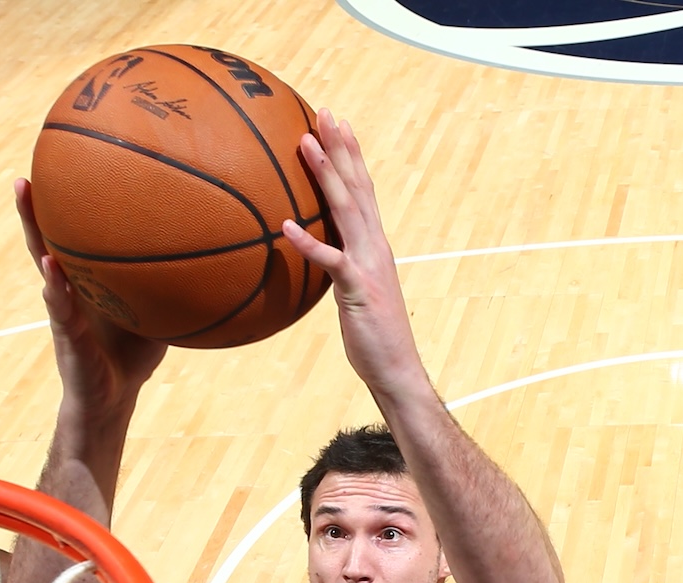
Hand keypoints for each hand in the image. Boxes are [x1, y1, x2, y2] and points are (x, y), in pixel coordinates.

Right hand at [13, 177, 166, 414]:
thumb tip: (215, 256)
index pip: (73, 236)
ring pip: (43, 261)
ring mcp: (64, 308)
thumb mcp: (158, 313)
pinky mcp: (68, 334)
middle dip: (35, 205)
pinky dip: (55, 287)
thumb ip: (172, 287)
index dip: (66, 205)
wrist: (114, 399)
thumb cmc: (133, 354)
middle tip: (27, 169)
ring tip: (24, 194)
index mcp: (87, 280)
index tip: (62, 166)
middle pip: (47, 238)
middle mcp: (70, 287)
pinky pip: (60, 307)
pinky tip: (51, 269)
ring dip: (31, 228)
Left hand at [279, 110, 421, 394]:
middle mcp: (376, 247)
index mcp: (375, 245)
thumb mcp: (354, 293)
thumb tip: (314, 255)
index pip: (363, 190)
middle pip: (357, 188)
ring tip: (305, 145)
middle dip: (341, 149)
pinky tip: (286, 227)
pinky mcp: (358, 290)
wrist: (396, 369)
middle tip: (324, 114)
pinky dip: (309, 243)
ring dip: (326, 175)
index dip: (351, 155)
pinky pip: (331, 261)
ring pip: (346, 211)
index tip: (337, 125)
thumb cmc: (373, 336)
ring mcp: (369, 266)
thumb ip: (339, 268)